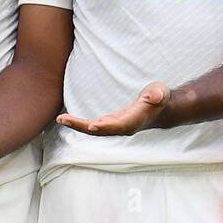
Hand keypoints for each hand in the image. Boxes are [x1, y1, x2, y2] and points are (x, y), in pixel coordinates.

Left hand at [56, 81, 170, 135]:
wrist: (161, 109)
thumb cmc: (160, 98)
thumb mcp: (160, 92)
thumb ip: (157, 95)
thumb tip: (157, 96)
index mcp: (133, 120)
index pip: (117, 125)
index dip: (105, 126)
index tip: (91, 126)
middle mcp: (122, 126)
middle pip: (99, 129)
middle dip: (81, 126)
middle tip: (62, 119)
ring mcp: (116, 125)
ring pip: (94, 129)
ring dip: (77, 125)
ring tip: (60, 118)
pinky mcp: (111, 122)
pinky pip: (93, 125)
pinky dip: (80, 123)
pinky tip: (68, 119)